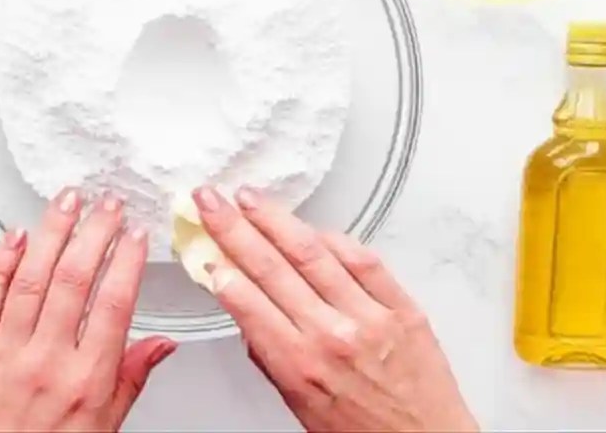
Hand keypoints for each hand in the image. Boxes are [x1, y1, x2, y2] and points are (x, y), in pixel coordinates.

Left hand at [0, 188, 175, 431]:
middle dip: (94, 232)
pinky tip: (17, 236)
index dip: (126, 261)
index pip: (113, 304)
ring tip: (68, 202)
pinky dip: (1, 263)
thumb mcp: (103, 429)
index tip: (136, 234)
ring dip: (53, 233)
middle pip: (74, 280)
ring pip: (31, 279)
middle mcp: (45, 362)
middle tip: (108, 204)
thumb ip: (130, 379)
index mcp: (85, 380)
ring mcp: (3, 355)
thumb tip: (162, 344)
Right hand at [193, 186, 476, 432]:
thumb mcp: (300, 407)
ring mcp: (369, 317)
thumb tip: (249, 317)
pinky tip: (311, 225)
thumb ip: (272, 359)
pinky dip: (333, 237)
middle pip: (270, 266)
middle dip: (232, 227)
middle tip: (210, 201)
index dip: (220, 266)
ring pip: (313, 252)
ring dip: (274, 219)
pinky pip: (363, 260)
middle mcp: (332, 336)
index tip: (203, 246)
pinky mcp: (402, 307)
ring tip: (250, 198)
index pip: (247, 301)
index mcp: (300, 366)